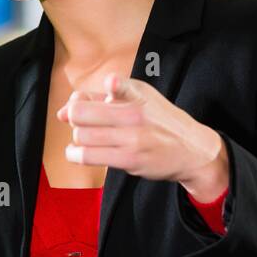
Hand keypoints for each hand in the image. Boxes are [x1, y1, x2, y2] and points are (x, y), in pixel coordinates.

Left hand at [57, 73, 229, 200]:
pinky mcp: (129, 160)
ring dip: (76, 139)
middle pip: (78, 115)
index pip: (86, 97)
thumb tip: (63, 111)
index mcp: (132, 96)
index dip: (74, 104)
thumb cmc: (162, 120)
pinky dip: (77, 155)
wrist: (193, 149)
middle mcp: (131, 116)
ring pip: (82, 136)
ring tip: (84, 139)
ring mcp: (131, 139)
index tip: (79, 110)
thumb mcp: (140, 95)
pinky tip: (80, 153)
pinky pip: (90, 157)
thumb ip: (102, 98)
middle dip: (73, 120)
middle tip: (82, 125)